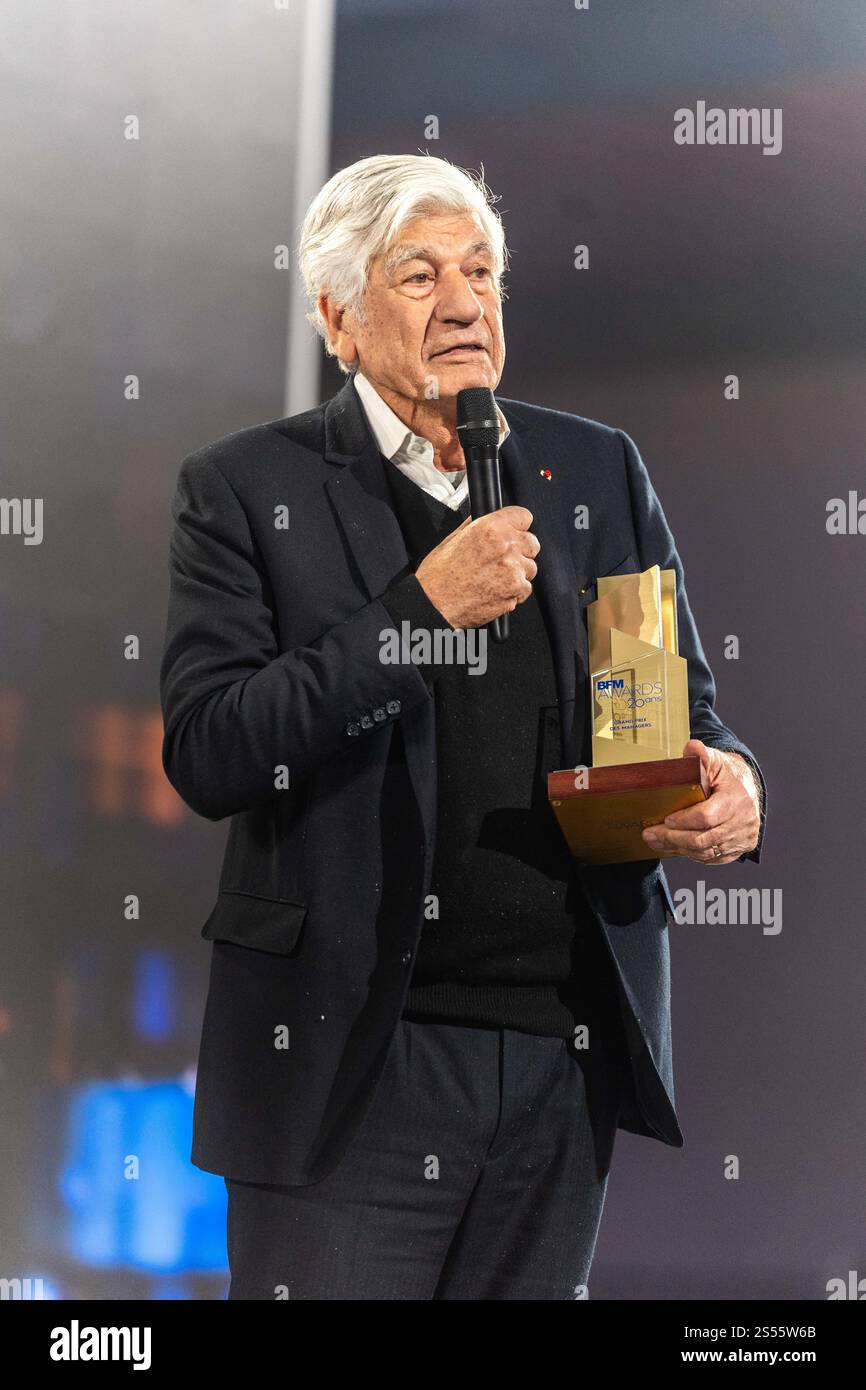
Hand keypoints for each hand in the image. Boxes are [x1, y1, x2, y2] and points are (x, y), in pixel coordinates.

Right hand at [415, 506, 539, 628]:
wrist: (434, 604)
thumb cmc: (438, 575)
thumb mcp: (453, 538)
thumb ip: (477, 526)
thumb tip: (488, 519)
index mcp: (490, 528)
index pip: (523, 516)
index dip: (517, 525)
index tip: (514, 531)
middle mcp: (506, 547)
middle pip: (532, 542)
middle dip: (520, 549)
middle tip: (502, 558)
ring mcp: (514, 570)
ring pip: (530, 567)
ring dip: (518, 571)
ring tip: (495, 577)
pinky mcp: (516, 591)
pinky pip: (526, 588)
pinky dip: (515, 591)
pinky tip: (496, 589)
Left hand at [641, 738, 760, 864]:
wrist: (748, 789)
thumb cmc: (728, 775)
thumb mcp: (716, 760)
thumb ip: (702, 755)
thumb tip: (692, 747)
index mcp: (737, 799)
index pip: (707, 816)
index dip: (685, 820)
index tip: (666, 819)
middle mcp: (743, 822)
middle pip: (704, 838)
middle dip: (674, 838)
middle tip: (651, 834)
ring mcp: (742, 838)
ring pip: (706, 852)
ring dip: (678, 849)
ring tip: (656, 841)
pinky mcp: (738, 849)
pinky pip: (712, 858)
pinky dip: (691, 854)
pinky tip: (674, 847)